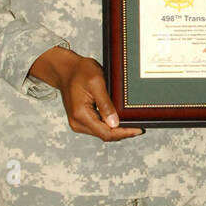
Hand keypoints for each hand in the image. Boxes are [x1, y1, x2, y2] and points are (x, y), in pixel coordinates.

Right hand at [28, 47, 143, 139]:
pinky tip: (119, 119)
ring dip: (116, 130)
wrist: (66, 69)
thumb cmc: (80, 72)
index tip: (138, 129)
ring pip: (102, 133)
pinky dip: (109, 125)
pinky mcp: (80, 120)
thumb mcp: (96, 82)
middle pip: (105, 135)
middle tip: (139, 126)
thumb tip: (114, 123)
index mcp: (81, 115)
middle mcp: (77, 123)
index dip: (124, 133)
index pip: (106, 133)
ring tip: (131, 123)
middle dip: (122, 132)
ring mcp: (78, 123)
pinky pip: (98, 127)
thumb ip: (105, 104)